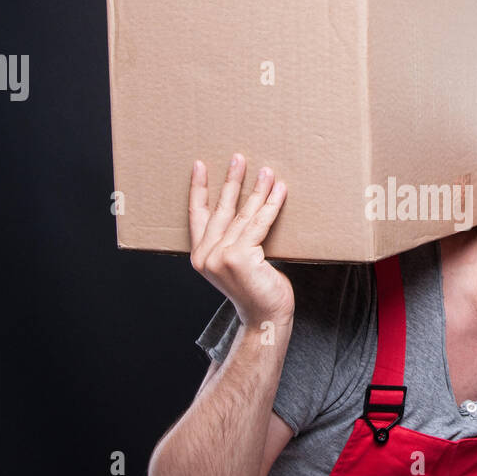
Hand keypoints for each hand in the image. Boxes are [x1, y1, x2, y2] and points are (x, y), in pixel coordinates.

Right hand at [188, 153, 292, 329]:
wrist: (265, 317)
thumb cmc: (255, 290)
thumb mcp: (236, 263)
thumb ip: (232, 242)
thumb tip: (247, 209)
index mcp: (200, 256)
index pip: (197, 215)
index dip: (199, 189)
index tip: (200, 165)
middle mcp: (206, 256)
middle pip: (221, 209)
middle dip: (231, 181)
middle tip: (239, 158)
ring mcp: (221, 257)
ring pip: (243, 215)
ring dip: (257, 189)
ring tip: (266, 171)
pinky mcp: (240, 257)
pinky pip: (259, 224)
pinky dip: (272, 205)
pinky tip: (280, 190)